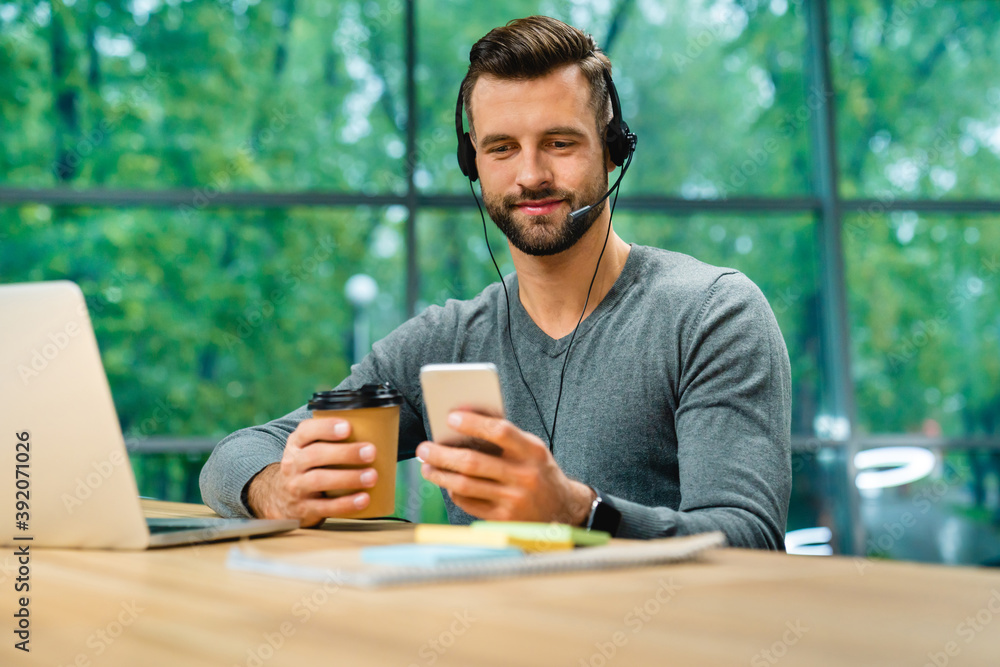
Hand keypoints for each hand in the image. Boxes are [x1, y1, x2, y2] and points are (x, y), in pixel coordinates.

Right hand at [246, 418, 378, 526]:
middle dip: (345, 453)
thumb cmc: (307, 467)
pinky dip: (346, 504)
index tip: (348, 427)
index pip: (306, 431)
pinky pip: (325, 507)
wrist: (279, 499)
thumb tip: (379, 426)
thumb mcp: (309, 448)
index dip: (326, 427)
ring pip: (319, 480)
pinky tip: (364, 499)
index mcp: (296, 444)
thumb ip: (331, 438)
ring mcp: (296, 487)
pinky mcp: (304, 509)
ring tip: (372, 476)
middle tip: (371, 452)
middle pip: (316, 455)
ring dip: (348, 478)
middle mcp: (293, 463)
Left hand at [416, 411, 595, 523]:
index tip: (451, 417)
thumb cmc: (539, 471)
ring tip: (427, 466)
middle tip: (425, 448)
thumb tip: (464, 421)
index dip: (474, 423)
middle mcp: (525, 476)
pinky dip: (453, 492)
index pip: (500, 431)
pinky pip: (468, 503)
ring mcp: (514, 501)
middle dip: (442, 454)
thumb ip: (504, 437)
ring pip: (465, 485)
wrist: (562, 510)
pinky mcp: (504, 520)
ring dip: (440, 474)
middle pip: (473, 463)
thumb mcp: (531, 449)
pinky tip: (447, 484)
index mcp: (533, 451)